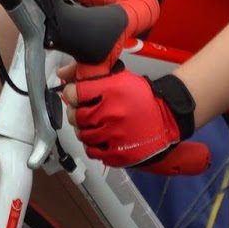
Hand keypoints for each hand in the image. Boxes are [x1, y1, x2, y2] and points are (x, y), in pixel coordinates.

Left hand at [63, 64, 192, 168]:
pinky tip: (103, 138)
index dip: (71, 94)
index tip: (75, 95)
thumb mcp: (119, 77)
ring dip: (86, 130)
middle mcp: (112, 114)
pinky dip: (94, 146)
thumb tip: (62, 72)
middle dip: (78, 114)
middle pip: (76, 117)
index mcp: (111, 91)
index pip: (74, 93)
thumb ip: (89, 74)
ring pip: (82, 136)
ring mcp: (115, 136)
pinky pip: (93, 152)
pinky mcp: (118, 154)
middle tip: (86, 112)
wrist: (167, 119)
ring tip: (97, 125)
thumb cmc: (141, 97)